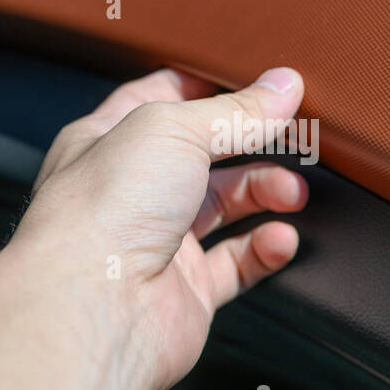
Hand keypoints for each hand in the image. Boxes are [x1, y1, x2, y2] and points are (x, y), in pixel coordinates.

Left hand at [4, 66, 309, 389]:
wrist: (96, 308)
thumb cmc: (106, 211)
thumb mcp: (175, 129)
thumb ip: (236, 111)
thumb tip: (283, 85)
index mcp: (108, 139)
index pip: (160, 99)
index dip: (206, 85)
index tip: (256, 81)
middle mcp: (130, 190)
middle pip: (203, 154)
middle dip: (250, 144)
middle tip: (294, 137)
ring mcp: (157, 242)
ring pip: (223, 206)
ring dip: (265, 193)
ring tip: (293, 192)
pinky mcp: (184, 291)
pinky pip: (234, 264)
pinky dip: (263, 249)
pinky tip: (281, 238)